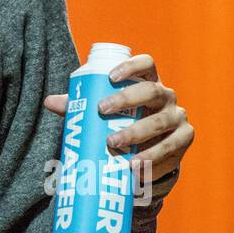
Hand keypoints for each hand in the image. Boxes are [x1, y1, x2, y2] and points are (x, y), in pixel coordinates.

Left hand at [42, 52, 193, 196]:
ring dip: (137, 134)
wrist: (150, 150)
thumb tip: (50, 102)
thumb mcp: (103, 112)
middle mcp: (167, 96)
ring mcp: (178, 118)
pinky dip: (152, 160)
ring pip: (161, 123)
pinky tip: (135, 168)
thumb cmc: (123, 122)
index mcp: (149, 81)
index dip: (131, 66)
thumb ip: (81, 105)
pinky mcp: (183, 141)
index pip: (147, 64)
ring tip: (113, 145)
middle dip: (127, 99)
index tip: (110, 76)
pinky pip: (171, 150)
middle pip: (153, 91)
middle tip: (102, 111)